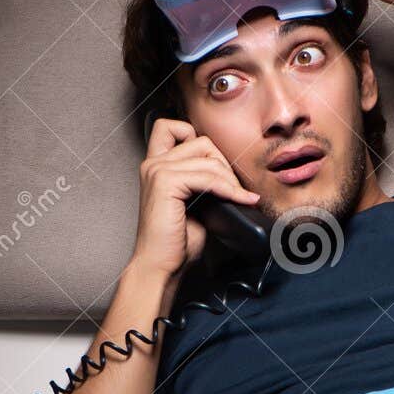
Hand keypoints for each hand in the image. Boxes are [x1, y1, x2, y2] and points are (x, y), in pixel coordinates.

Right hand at [130, 118, 259, 280]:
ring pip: (208, 158)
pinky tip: (239, 201)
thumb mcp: (195, 203)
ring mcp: (157, 170)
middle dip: (224, 165)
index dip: (200, 138)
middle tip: (235, 191)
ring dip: (230, 180)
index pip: (175, 127)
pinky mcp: (164, 182)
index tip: (217, 167)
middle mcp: (153, 163)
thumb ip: (204, 181)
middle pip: (201, 141)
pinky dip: (228, 189)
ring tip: (240, 199)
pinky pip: (208, 176)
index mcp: (157, 165)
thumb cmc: (177, 242)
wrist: (162, 266)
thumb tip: (232, 172)